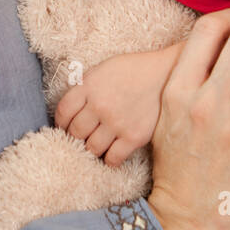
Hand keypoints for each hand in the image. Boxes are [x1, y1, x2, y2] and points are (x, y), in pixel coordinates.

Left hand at [55, 44, 184, 167]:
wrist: (168, 73)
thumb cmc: (135, 69)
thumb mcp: (104, 69)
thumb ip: (86, 87)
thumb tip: (73, 108)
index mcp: (89, 86)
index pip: (62, 112)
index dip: (61, 123)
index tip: (66, 126)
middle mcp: (100, 106)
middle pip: (75, 133)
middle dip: (75, 137)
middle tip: (82, 138)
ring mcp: (116, 123)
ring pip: (91, 148)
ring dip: (92, 149)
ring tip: (97, 145)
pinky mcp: (133, 137)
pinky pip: (112, 159)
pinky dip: (109, 160)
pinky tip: (111, 154)